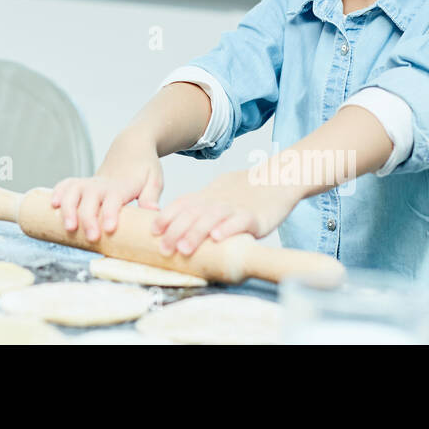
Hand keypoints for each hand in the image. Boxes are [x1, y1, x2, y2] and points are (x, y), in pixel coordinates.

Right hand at [51, 145, 163, 241]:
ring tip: (68, 227)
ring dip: (68, 208)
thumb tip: (153, 213)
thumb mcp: (154, 180)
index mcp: (121, 186)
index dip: (110, 213)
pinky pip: (66, 184)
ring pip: (73, 191)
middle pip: (90, 199)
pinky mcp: (82, 182)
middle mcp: (102, 184)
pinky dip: (58, 192)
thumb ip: (151, 196)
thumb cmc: (144, 167)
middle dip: (87, 217)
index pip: (114, 199)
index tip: (109, 228)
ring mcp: (90, 182)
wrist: (132, 147)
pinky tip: (53, 205)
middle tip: (91, 236)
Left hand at [150, 169, 302, 257]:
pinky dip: (228, 228)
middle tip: (164, 248)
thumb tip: (177, 229)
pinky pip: (240, 221)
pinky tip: (218, 238)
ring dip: (196, 233)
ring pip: (212, 218)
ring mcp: (235, 208)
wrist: (275, 179)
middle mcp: (217, 201)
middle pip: (192, 213)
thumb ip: (200, 208)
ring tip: (184, 248)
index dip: (166, 216)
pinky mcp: (254, 216)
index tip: (153, 230)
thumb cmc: (244, 193)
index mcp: (206, 197)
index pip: (182, 204)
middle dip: (175, 231)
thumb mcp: (217, 196)